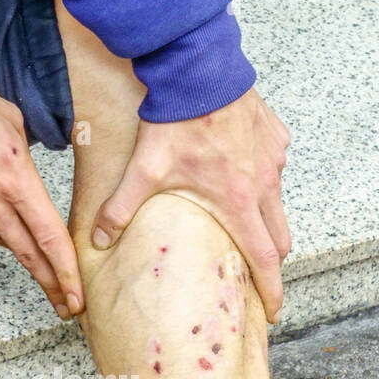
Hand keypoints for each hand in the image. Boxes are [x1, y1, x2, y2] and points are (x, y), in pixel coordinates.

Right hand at [0, 75, 82, 317]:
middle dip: (53, 285)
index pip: (50, 238)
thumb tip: (28, 166)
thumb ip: (25, 151)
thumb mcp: (8, 116)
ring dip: (20, 249)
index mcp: (15, 180)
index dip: (68, 272)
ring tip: (32, 249)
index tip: (78, 296)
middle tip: (68, 306)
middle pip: (30, 256)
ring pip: (2, 243)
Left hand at [91, 88, 291, 321]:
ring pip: (278, 202)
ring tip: (244, 223)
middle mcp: (264, 184)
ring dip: (266, 218)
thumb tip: (99, 238)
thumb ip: (121, 208)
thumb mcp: (145, 171)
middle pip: (279, 238)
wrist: (198, 67)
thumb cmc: (177, 119)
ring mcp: (274, 159)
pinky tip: (240, 172)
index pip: (265, 260)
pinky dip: (263, 178)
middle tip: (255, 274)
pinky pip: (275, 167)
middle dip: (270, 262)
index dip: (271, 290)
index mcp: (239, 203)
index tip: (272, 310)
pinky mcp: (275, 136)